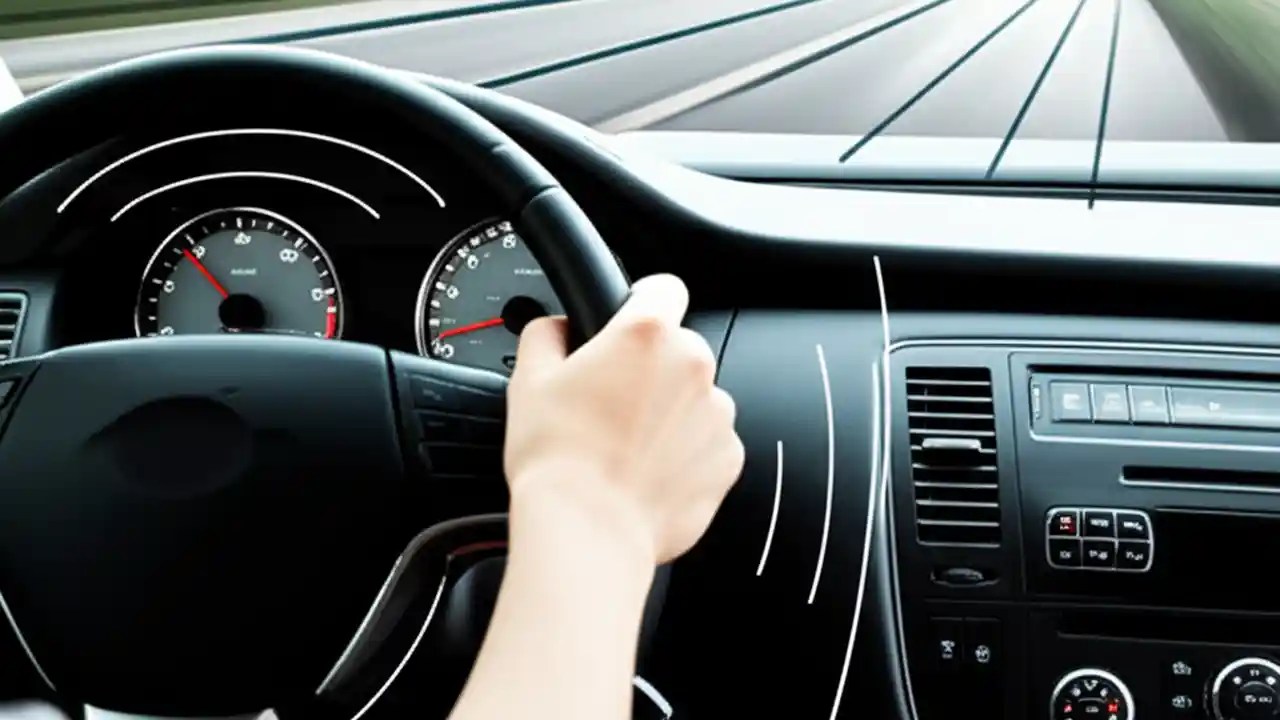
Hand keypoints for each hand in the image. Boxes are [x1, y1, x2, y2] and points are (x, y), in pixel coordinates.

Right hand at [504, 274, 743, 564]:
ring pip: (694, 398)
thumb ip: (547, 334)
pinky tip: (646, 472)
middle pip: (678, 349)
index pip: (664, 288)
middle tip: (610, 403)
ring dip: (670, 412)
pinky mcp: (728, 458)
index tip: (629, 322)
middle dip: (651, 369)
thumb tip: (555, 326)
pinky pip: (708, 442)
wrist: (588, 531)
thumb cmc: (558, 459)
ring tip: (626, 446)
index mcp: (646, 334)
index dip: (642, 302)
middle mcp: (692, 366)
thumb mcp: (529, 380)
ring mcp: (717, 414)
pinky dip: (685, 453)